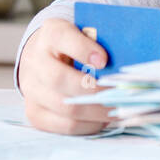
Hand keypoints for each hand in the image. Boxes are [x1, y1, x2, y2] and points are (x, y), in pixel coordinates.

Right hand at [20, 18, 113, 134]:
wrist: (45, 57)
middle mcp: (35, 61)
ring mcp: (31, 89)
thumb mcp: (87, 34)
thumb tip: (129, 59)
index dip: (83, 49)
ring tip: (117, 110)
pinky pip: (63, 126)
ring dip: (96, 112)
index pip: (63, 37)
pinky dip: (88, 125)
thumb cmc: (76, 45)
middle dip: (94, 90)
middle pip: (59, 79)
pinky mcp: (34, 112)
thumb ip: (103, 41)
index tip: (104, 60)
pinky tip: (102, 120)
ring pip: (65, 107)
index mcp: (51, 33)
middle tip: (118, 95)